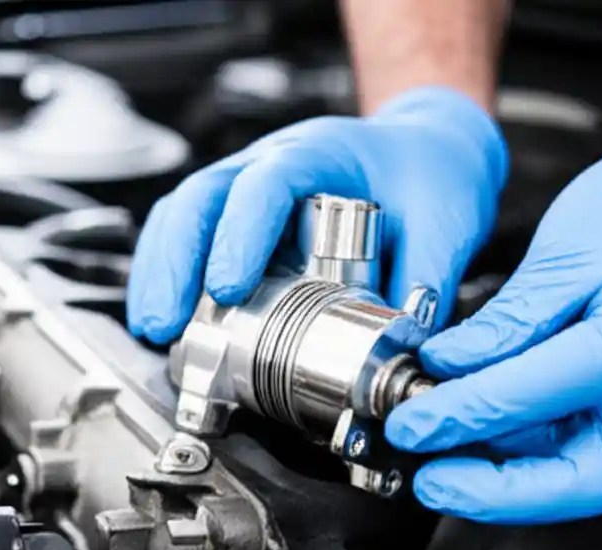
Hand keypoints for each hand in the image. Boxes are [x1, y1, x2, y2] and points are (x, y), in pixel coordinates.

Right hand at [126, 87, 507, 343]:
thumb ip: (426, 280)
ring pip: (181, 216)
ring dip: (160, 274)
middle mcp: (269, 162)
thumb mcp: (446, 222)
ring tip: (155, 330)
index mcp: (319, 154)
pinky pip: (184, 237)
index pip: (264, 185)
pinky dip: (167, 277)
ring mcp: (244, 187)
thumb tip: (401, 343)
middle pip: (200, 199)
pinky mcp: (234, 219)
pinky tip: (163, 320)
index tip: (227, 289)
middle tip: (166, 322)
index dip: (239, 235)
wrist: (425, 157)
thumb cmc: (430, 178)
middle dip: (175, 263)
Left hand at [386, 107, 601, 523]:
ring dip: (513, 481)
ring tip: (445, 459)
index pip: (534, 400)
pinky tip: (488, 444)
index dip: (459, 418)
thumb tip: (441, 373)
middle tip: (431, 483)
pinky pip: (598, 455)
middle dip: (498, 495)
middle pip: (584, 482)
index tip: (408, 427)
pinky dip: (540, 460)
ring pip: (590, 479)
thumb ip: (501, 326)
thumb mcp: (560, 257)